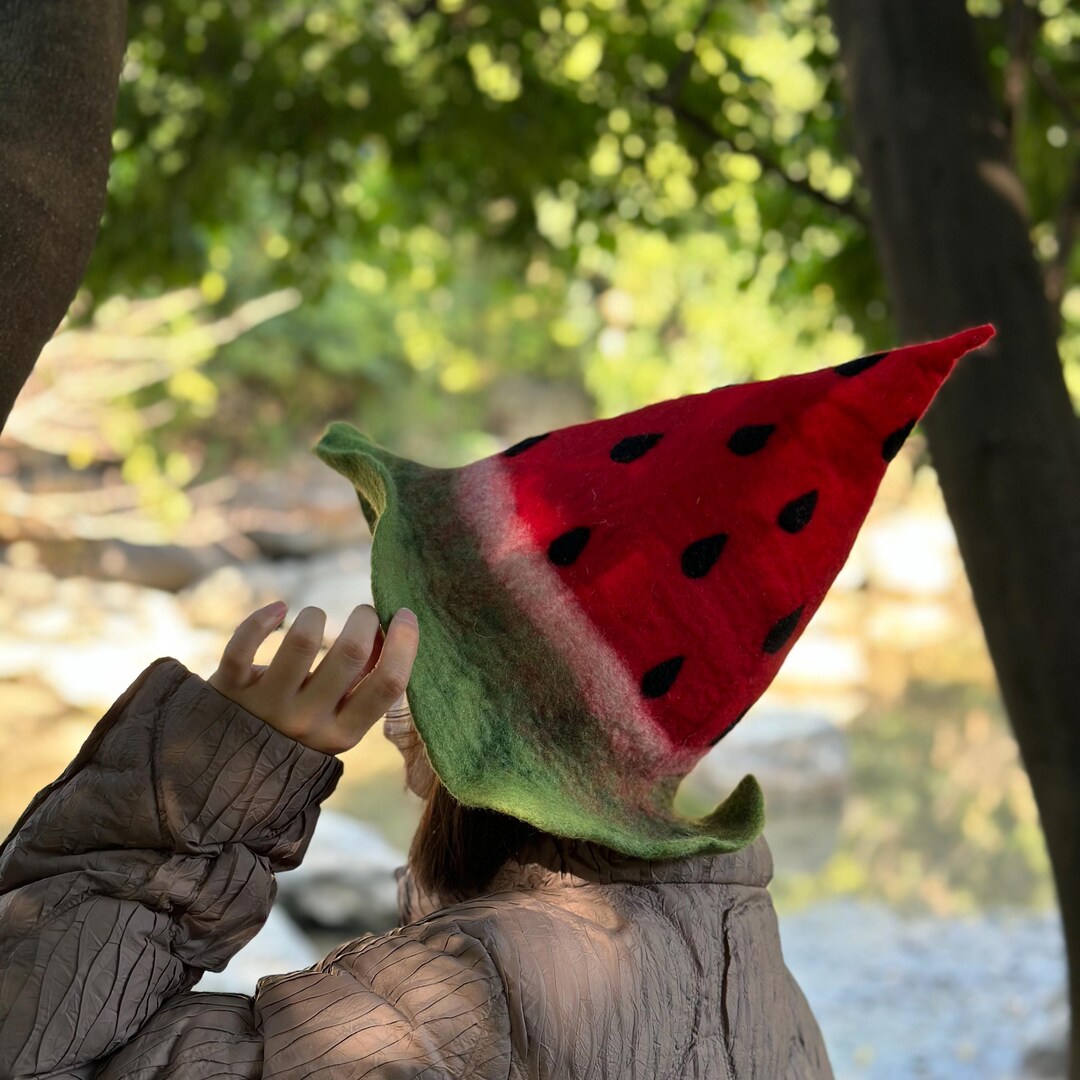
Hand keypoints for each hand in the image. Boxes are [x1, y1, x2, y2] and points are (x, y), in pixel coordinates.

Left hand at [207, 601, 418, 755]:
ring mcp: (266, 705)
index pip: (388, 685)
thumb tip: (386, 631)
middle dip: (364, 618)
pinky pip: (245, 642)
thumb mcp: (338, 722)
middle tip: (363, 613)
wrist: (229, 768)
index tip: (405, 615)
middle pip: (350, 653)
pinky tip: (279, 608)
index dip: (404, 643)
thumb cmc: (297, 732)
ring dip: (316, 616)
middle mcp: (307, 721)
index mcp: (343, 733)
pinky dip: (264, 617)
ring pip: (301, 641)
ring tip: (316, 617)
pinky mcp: (230, 687)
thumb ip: (364, 684)